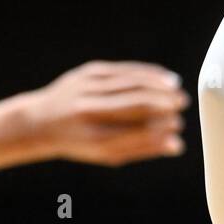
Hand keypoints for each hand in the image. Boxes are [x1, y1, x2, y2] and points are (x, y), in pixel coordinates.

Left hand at [18, 61, 188, 164]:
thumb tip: (176, 145)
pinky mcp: (88, 71)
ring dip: (158, 86)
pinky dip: (147, 73)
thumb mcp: (108, 153)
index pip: (135, 131)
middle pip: (135, 103)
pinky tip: (164, 78)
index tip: (177, 127)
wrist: (41, 121)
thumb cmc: (83, 142)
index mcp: (94, 138)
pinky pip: (124, 70)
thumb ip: (142, 149)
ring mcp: (87, 87)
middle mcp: (88, 111)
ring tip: (178, 93)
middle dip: (162, 103)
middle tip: (182, 105)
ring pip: (131, 83)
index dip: (160, 128)